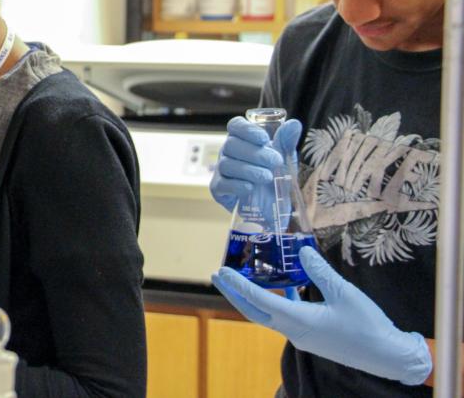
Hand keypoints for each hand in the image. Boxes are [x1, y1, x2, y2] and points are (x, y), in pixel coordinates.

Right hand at [209, 117, 301, 210]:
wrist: (274, 208)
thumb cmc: (275, 178)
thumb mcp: (286, 159)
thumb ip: (287, 142)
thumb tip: (294, 124)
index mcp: (242, 140)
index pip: (236, 126)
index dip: (247, 130)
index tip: (264, 139)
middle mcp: (228, 152)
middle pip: (231, 144)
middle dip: (255, 153)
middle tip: (275, 162)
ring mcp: (221, 171)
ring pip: (227, 164)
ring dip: (249, 170)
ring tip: (267, 177)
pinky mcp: (218, 189)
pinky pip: (222, 184)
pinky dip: (237, 185)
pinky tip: (250, 188)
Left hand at [211, 246, 431, 385]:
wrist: (388, 356)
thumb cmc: (368, 326)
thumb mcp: (345, 293)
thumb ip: (320, 272)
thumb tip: (302, 251)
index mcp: (299, 321)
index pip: (260, 302)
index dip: (239, 286)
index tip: (221, 272)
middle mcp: (294, 331)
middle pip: (254, 311)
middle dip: (234, 293)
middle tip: (218, 275)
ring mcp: (301, 335)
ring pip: (268, 314)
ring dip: (252, 297)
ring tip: (240, 278)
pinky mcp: (310, 335)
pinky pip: (285, 316)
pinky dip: (277, 300)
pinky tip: (281, 285)